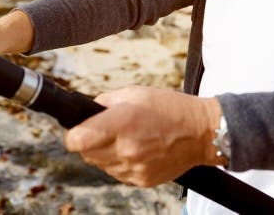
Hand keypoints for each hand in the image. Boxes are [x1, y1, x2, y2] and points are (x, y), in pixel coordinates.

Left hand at [64, 86, 223, 186]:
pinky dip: (119, 163)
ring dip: (104, 153)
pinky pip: (117, 174)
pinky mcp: (142, 180)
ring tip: (125, 138)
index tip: (76, 129)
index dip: (72, 134)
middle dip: (89, 142)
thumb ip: (105, 102)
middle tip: (103, 130)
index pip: (77, 140)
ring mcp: (134, 168)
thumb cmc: (169, 108)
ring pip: (100, 165)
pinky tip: (135, 150)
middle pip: (85, 154)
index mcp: (121, 123)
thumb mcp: (134, 93)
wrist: (201, 133)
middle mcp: (126, 149)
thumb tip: (85, 111)